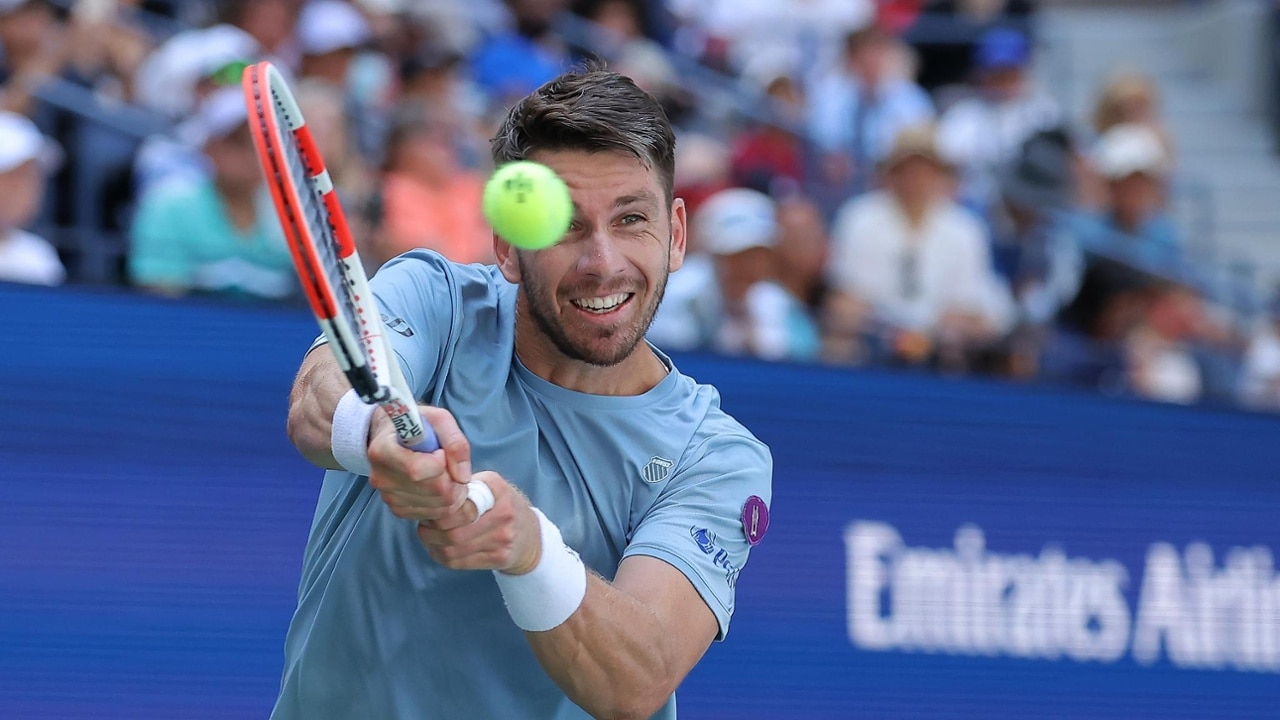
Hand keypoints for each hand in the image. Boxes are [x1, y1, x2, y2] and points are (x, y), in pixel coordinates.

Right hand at [367, 405, 472, 521]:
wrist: (393, 437)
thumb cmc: (417, 423)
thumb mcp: (438, 419)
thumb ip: (455, 442)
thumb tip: (463, 477)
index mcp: (383, 451)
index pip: (417, 470)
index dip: (440, 463)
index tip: (441, 452)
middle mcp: (381, 478)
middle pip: (434, 491)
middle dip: (453, 479)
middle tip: (452, 466)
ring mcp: (388, 497)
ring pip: (438, 507)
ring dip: (452, 492)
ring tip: (447, 474)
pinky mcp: (398, 510)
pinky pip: (432, 515)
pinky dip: (444, 503)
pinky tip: (440, 486)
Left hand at [415, 471, 542, 574]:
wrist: (530, 536)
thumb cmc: (503, 506)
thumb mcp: (491, 485)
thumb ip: (465, 484)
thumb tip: (433, 491)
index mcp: (497, 490)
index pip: (458, 505)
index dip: (437, 512)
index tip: (430, 510)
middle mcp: (503, 515)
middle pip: (453, 532)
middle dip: (430, 532)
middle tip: (424, 527)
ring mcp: (503, 540)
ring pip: (453, 550)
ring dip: (434, 546)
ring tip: (430, 538)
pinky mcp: (499, 559)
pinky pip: (460, 563)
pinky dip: (442, 557)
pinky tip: (440, 550)